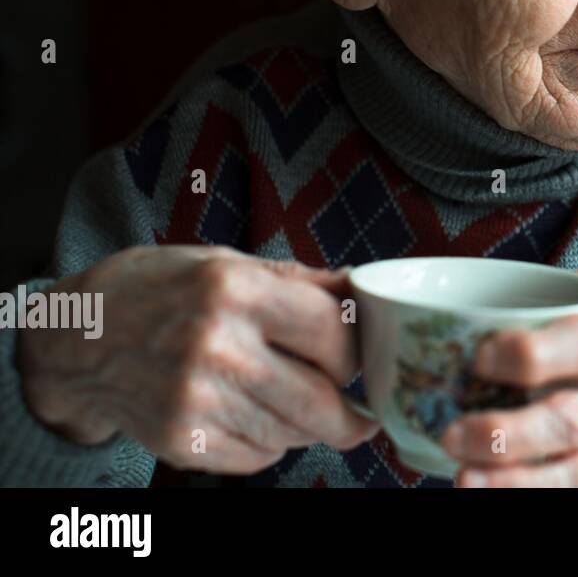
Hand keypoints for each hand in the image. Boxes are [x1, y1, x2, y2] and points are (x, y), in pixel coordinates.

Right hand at [16, 245, 378, 473]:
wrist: (73, 338)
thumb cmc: (155, 290)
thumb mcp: (224, 261)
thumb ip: (296, 279)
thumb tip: (360, 288)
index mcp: (235, 290)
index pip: (332, 332)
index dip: (355, 352)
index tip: (359, 361)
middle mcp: (216, 345)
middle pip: (320, 400)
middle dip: (351, 415)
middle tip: (361, 416)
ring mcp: (195, 398)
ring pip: (291, 434)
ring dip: (309, 428)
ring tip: (300, 408)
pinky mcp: (179, 439)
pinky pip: (255, 457)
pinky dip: (269, 445)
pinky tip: (255, 419)